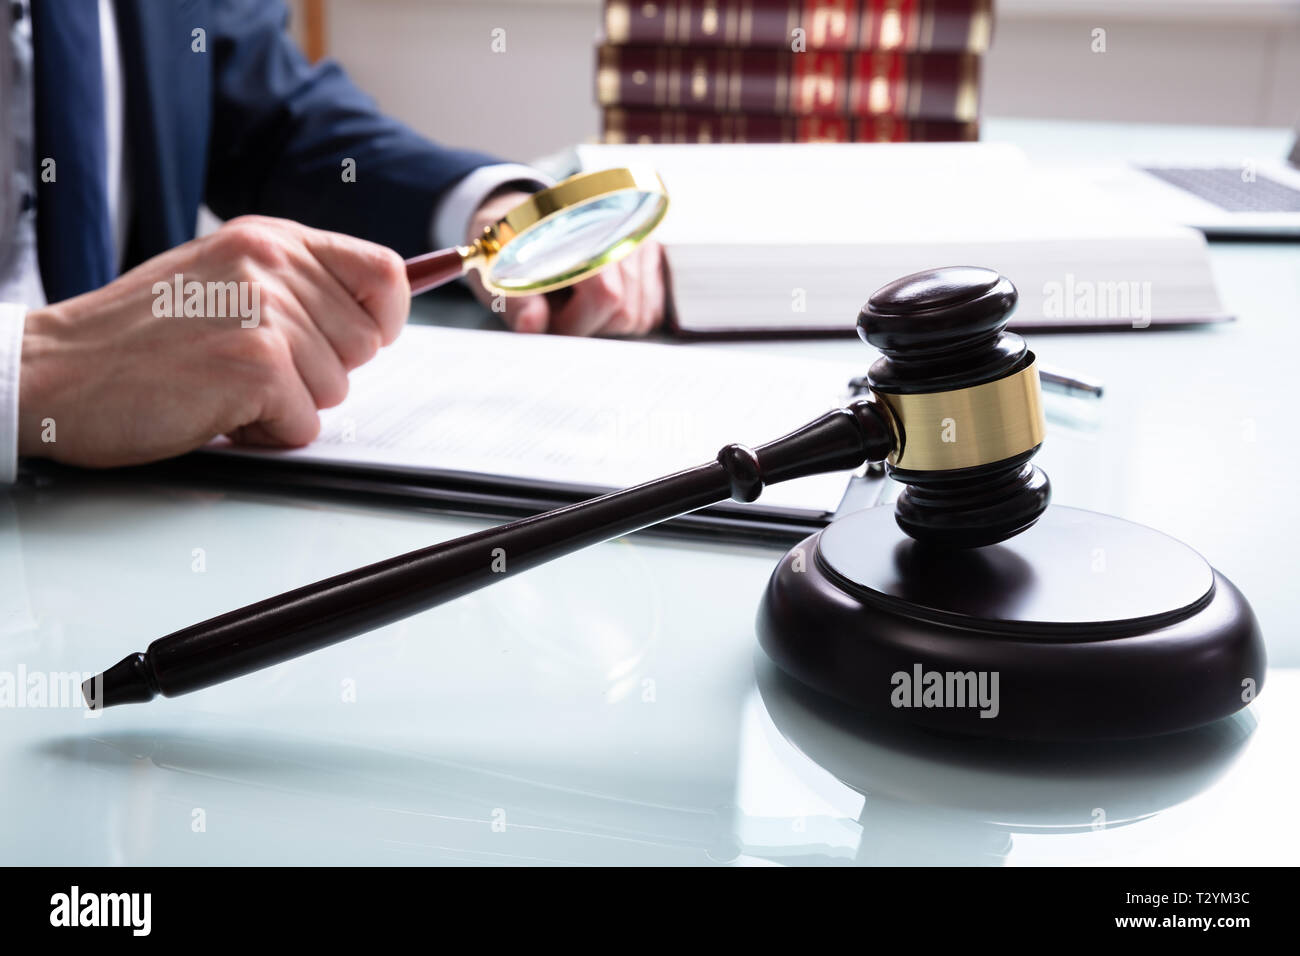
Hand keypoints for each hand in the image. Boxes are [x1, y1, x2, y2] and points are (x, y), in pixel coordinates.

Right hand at [18, 215, 408, 467]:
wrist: (54, 371)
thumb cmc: (134, 338)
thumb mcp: (221, 280)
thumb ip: (294, 288)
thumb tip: (378, 317)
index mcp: (269, 239)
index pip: (383, 273)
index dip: (385, 318)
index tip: (363, 338)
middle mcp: (271, 265)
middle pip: (366, 344)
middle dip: (318, 373)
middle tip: (246, 369)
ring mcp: (265, 313)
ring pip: (337, 390)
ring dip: (285, 407)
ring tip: (221, 387)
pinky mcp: (257, 366)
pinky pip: (304, 426)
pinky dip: (263, 436)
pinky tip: (214, 412)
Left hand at [465, 189, 666, 336]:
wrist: (526, 221)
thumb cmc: (512, 250)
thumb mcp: (501, 274)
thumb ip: (519, 302)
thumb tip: (531, 325)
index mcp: (585, 229)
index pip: (605, 294)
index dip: (577, 321)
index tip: (550, 323)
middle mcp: (624, 231)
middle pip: (625, 309)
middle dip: (590, 324)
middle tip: (560, 313)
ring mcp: (642, 244)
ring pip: (641, 313)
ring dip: (606, 322)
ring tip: (576, 304)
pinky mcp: (652, 258)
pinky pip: (652, 309)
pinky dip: (624, 317)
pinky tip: (598, 306)